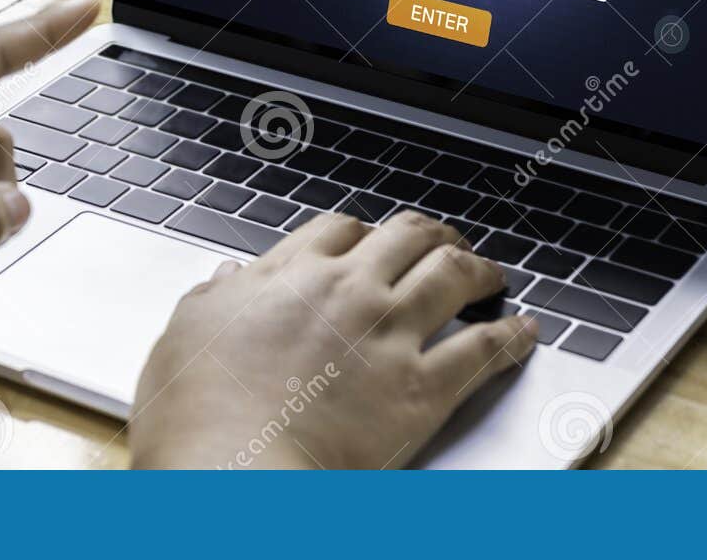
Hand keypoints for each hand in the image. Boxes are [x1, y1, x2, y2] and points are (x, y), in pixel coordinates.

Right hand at [129, 210, 538, 468]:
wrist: (234, 476)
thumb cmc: (199, 417)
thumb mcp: (183, 337)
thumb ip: (213, 299)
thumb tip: (226, 278)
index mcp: (291, 274)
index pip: (341, 230)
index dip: (362, 233)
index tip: (370, 243)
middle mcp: (349, 291)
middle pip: (406, 236)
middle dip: (431, 234)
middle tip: (445, 242)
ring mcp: (390, 335)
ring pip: (452, 275)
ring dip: (478, 268)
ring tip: (491, 273)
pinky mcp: (422, 388)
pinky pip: (483, 348)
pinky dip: (510, 334)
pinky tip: (522, 330)